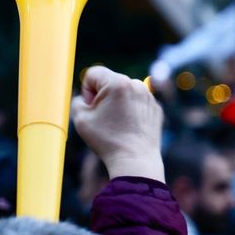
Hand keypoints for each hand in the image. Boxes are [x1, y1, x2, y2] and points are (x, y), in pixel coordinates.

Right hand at [71, 66, 164, 182]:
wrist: (135, 160)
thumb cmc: (106, 140)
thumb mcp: (80, 118)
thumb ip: (78, 101)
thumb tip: (87, 97)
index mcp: (116, 83)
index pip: (93, 73)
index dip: (87, 90)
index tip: (92, 108)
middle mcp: (135, 84)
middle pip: (109, 81)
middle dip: (102, 95)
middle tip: (103, 118)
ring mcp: (148, 96)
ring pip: (124, 91)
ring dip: (117, 102)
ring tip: (117, 124)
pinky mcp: (156, 108)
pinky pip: (137, 102)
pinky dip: (131, 111)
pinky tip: (129, 127)